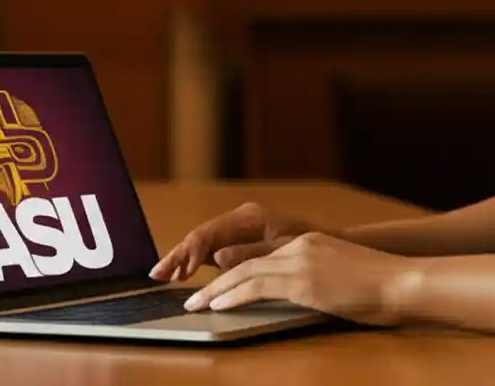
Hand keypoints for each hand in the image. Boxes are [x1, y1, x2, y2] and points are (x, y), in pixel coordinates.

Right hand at [149, 202, 327, 281]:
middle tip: (157, 275)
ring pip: (205, 244)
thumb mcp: (286, 250)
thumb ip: (251, 253)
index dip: (190, 253)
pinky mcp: (245, 242)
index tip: (179, 273)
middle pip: (202, 237)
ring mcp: (242, 230)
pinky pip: (215, 249)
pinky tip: (184, 273)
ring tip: (164, 276)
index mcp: (250, 218)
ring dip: (184, 259)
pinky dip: (198, 261)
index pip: (209, 234)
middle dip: (179, 256)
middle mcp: (242, 220)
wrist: (338, 245)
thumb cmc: (316, 246)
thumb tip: (217, 258)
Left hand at [182, 232, 422, 326]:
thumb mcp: (341, 278)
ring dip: (216, 290)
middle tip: (193, 297)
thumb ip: (314, 279)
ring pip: (245, 273)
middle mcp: (301, 245)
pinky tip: (218, 305)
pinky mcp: (304, 280)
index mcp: (310, 242)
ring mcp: (301, 260)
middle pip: (245, 261)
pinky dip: (232, 295)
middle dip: (215, 281)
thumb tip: (301, 293)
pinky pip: (257, 285)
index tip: (215, 286)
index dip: (233, 271)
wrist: (403, 281)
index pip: (260, 256)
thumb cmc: (382, 286)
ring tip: (195, 305)